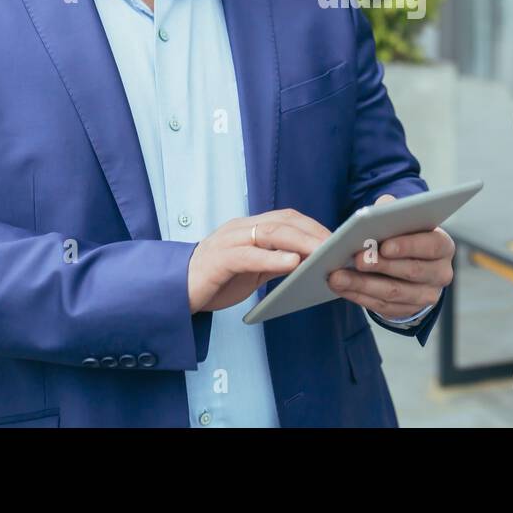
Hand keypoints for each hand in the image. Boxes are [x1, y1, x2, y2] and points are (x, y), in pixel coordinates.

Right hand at [188, 209, 330, 312]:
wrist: (174, 293)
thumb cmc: (215, 281)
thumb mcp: (253, 270)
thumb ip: (277, 263)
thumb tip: (309, 263)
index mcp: (249, 228)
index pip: (288, 219)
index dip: (314, 226)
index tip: (338, 239)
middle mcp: (240, 228)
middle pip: (283, 222)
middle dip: (313, 233)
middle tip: (338, 246)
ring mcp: (228, 241)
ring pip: (269, 233)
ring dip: (299, 242)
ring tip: (322, 253)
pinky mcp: (218, 260)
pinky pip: (248, 255)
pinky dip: (272, 258)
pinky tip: (291, 263)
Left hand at [325, 194, 454, 319]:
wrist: (409, 265)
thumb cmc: (404, 236)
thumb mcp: (403, 221)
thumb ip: (395, 210)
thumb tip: (383, 206)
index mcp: (443, 246)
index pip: (431, 246)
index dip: (408, 246)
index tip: (384, 245)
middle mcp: (440, 273)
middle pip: (411, 272)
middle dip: (381, 266)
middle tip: (356, 259)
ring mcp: (426, 295)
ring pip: (393, 293)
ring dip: (362, 285)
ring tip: (338, 276)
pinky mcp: (408, 311)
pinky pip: (382, 306)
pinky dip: (359, 296)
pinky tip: (341, 287)